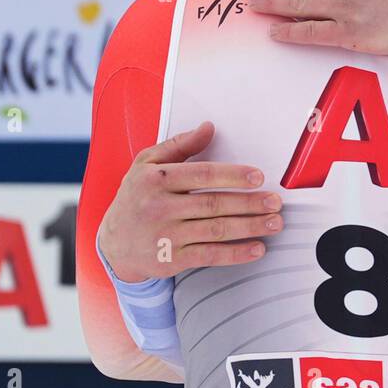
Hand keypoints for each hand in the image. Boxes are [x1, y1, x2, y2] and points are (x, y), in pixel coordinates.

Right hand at [98, 121, 281, 281]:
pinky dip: (236, 253)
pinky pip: (209, 256)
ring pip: (216, 230)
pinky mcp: (171, 260)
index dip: (233, 176)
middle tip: (275, 202)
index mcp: (156, 179)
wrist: (112, 243)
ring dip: (250, 227)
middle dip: (250, 203)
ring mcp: (165, 236)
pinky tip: (257, 248)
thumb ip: (179, 145)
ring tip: (275, 223)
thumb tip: (208, 128)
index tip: (259, 177)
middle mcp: (159, 207)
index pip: (202, 175)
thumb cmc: (136, 196)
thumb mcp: (147, 164)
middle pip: (213, 204)